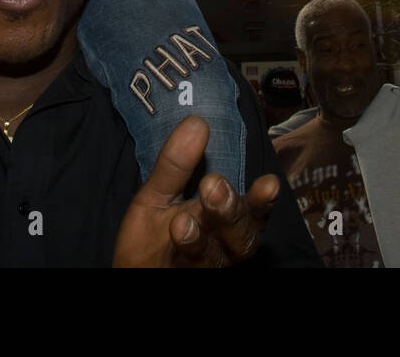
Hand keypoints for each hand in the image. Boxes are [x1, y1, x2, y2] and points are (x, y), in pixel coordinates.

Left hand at [113, 115, 280, 266]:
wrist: (130, 273)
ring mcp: (204, 266)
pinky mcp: (186, 277)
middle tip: (213, 185)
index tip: (269, 183)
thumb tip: (196, 121)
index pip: (253, 211)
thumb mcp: (157, 193)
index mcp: (225, 221)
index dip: (262, 200)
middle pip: (240, 235)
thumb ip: (176, 164)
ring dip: (202, 235)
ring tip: (182, 219)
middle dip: (230, 211)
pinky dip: (184, 249)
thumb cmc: (151, 236)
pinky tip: (176, 228)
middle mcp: (222, 246)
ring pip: (216, 256)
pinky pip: (188, 268)